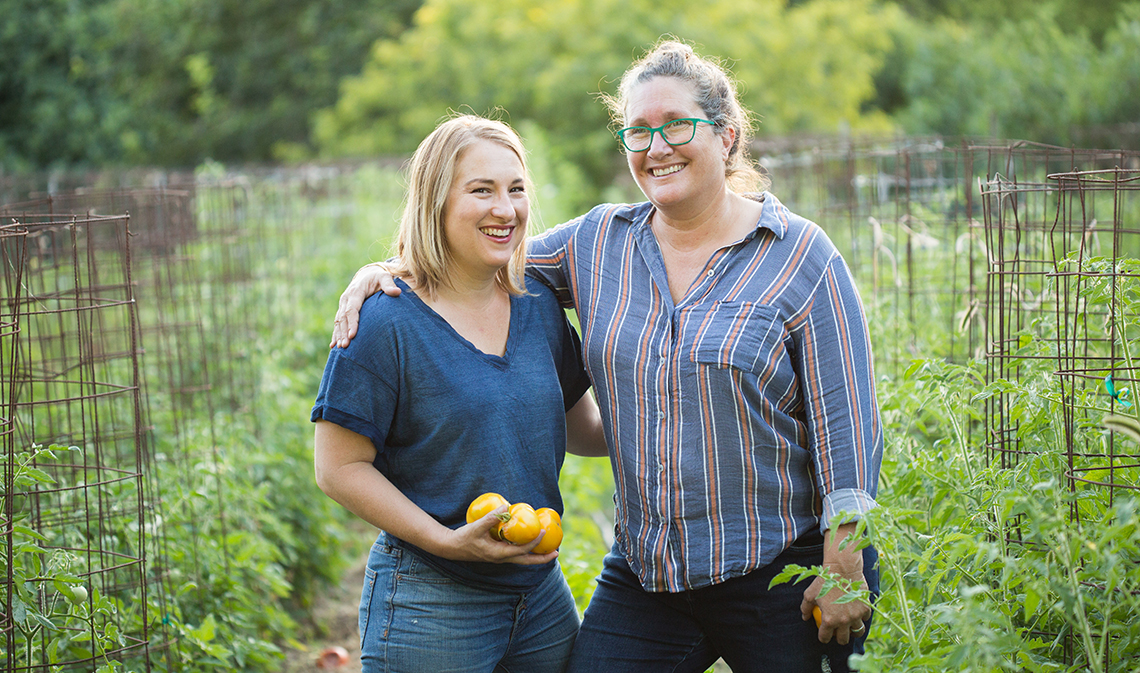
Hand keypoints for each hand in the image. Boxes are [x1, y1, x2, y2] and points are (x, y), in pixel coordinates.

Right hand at [330, 262, 402, 347]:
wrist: (368, 274)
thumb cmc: (378, 278)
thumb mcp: (384, 277)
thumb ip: (389, 285)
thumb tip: (397, 292)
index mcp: (355, 292)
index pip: (352, 309)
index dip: (352, 322)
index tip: (353, 335)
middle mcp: (346, 298)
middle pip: (343, 317)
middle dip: (343, 332)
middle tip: (346, 345)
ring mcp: (343, 304)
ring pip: (338, 321)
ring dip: (338, 335)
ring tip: (340, 348)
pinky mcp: (342, 309)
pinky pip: (337, 322)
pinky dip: (335, 333)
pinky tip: (333, 345)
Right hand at [435, 506, 556, 564]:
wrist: (451, 548)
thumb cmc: (463, 538)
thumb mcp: (477, 527)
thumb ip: (491, 518)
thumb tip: (506, 508)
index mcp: (499, 554)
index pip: (522, 550)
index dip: (534, 541)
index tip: (543, 531)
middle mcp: (502, 558)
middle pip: (527, 561)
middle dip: (542, 558)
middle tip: (556, 553)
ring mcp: (499, 558)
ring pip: (522, 559)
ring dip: (535, 556)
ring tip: (547, 550)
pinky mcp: (497, 554)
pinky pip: (516, 554)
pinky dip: (525, 551)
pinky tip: (528, 542)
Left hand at [801, 522, 870, 644]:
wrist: (842, 569)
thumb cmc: (824, 581)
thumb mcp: (810, 594)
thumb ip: (806, 608)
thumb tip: (805, 617)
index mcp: (829, 620)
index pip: (825, 637)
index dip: (823, 637)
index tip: (823, 634)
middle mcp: (844, 621)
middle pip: (843, 640)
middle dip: (839, 638)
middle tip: (837, 632)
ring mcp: (856, 616)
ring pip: (857, 633)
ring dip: (853, 631)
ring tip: (849, 626)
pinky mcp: (865, 609)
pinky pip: (865, 619)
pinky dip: (861, 617)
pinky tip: (856, 612)